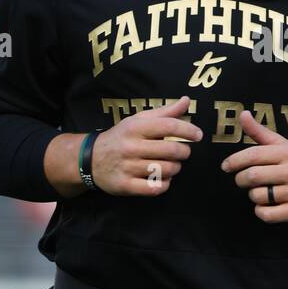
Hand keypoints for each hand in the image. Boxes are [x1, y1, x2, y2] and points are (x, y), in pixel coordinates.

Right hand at [88, 95, 202, 196]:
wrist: (90, 159)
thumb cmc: (121, 137)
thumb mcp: (138, 121)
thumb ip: (164, 112)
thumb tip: (186, 100)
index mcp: (135, 128)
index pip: (169, 126)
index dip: (188, 130)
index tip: (198, 135)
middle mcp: (130, 147)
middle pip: (171, 150)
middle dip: (184, 152)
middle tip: (183, 152)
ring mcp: (127, 167)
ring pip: (166, 170)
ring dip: (176, 168)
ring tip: (172, 165)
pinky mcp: (125, 185)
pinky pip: (156, 188)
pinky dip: (165, 184)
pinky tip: (163, 178)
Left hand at [221, 111, 287, 222]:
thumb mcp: (280, 144)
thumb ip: (259, 131)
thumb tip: (242, 114)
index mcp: (287, 152)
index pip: (253, 155)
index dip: (235, 161)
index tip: (226, 166)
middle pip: (253, 176)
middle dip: (241, 179)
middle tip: (242, 180)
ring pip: (258, 196)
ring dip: (253, 195)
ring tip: (260, 190)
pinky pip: (267, 214)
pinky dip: (260, 211)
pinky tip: (266, 204)